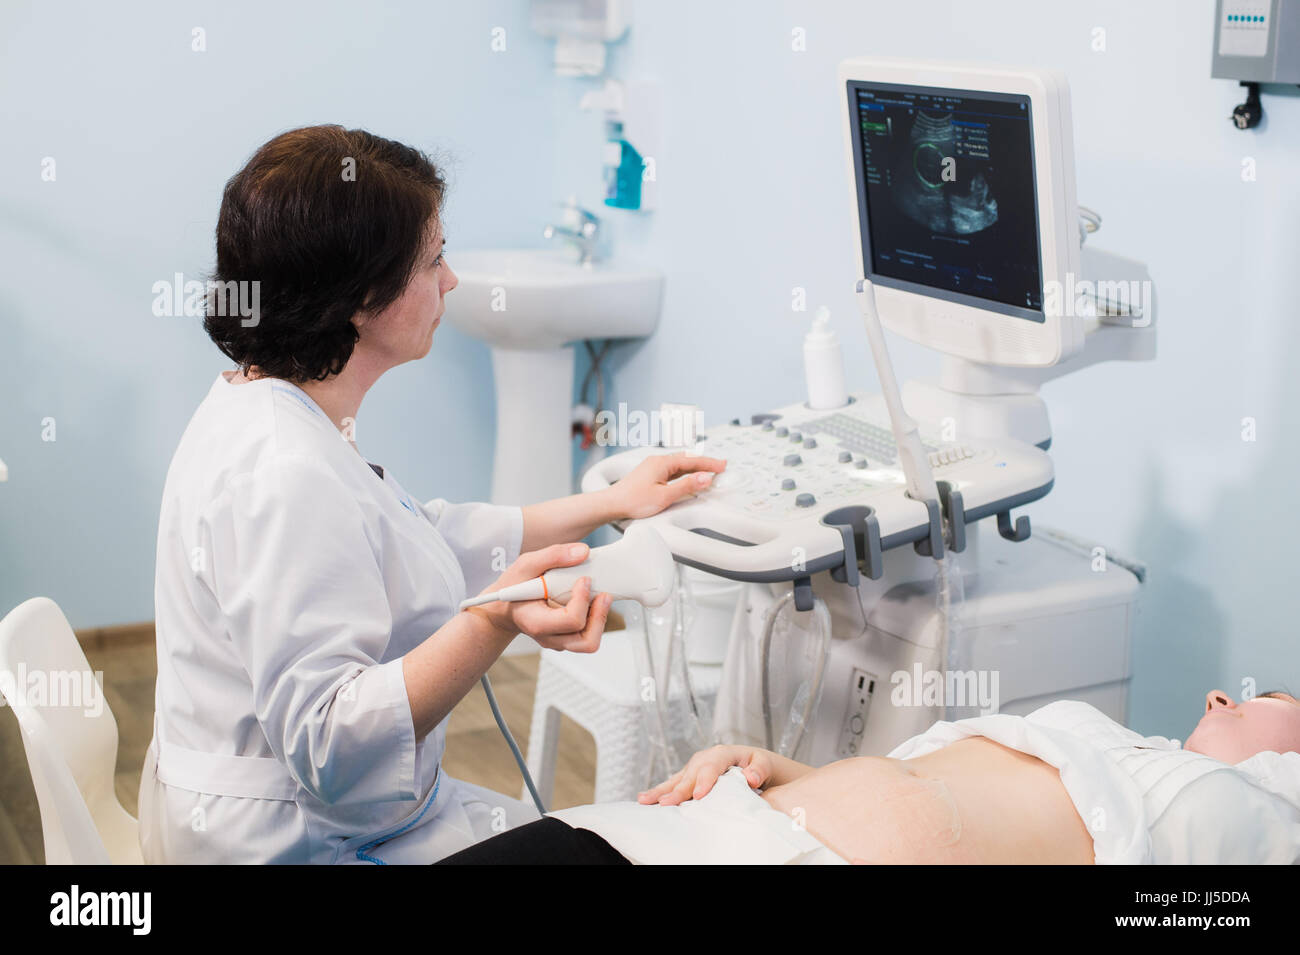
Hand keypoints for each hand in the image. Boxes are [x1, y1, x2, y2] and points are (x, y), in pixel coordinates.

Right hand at [468, 543, 611, 652]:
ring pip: (590, 641)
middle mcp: (550, 637)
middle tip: (603, 595)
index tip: (584, 579)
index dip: (582, 599)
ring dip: (600, 618)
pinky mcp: (566, 637)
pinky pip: (587, 635)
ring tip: (600, 597)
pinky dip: (594, 618)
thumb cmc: (513, 587)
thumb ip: (553, 556)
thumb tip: (583, 552)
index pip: (570, 620)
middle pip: (586, 642)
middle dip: (600, 617)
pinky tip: (590, 600)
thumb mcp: (526, 565)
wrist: (503, 607)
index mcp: (537, 622)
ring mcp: (559, 640)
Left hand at [611, 452, 726, 519]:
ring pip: (680, 464)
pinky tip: (688, 477)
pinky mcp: (650, 475)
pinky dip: (684, 472)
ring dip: (695, 467)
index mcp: (663, 462)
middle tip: (720, 467)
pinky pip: (672, 470)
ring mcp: (653, 467)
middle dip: (704, 463)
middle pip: (687, 459)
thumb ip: (687, 486)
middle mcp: (658, 461)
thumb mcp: (665, 495)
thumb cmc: (633, 500)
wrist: (612, 504)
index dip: (709, 463)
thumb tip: (705, 478)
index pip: (692, 460)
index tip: (723, 465)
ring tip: (708, 471)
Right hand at [637, 744, 776, 804]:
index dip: (705, 780)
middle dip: (679, 789)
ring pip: (677, 779)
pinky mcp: (690, 776)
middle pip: (691, 774)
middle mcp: (706, 758)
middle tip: (667, 803)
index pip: (713, 765)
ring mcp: (696, 767)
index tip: (699, 795)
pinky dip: (661, 792)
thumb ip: (759, 769)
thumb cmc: (759, 765)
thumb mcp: (765, 764)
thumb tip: (751, 777)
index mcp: (724, 753)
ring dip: (661, 790)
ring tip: (645, 800)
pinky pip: (674, 784)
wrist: (754, 765)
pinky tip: (646, 800)